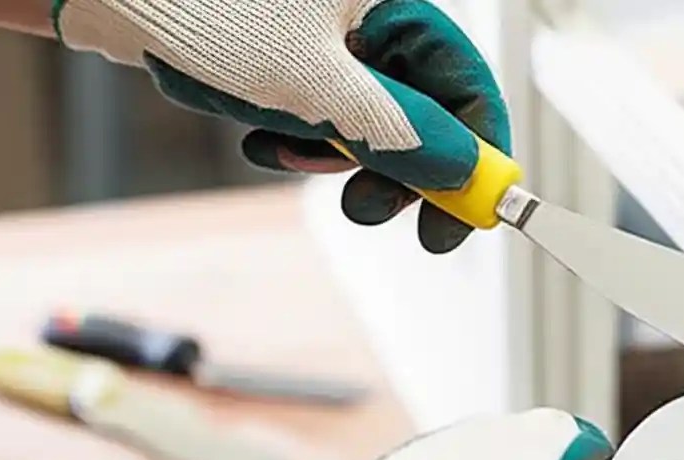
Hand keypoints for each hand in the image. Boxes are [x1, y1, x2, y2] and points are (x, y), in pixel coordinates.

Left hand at [54, 0, 508, 252]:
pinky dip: (303, 141)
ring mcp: (332, 41)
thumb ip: (400, 133)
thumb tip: (465, 169)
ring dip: (340, 161)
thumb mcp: (314, 86)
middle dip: (400, 170)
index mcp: (393, 5)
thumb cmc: (205, 14)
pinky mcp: (295, 62)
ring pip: (373, 123)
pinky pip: (326, 117)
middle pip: (427, 111)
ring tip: (290, 154)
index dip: (478, 155)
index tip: (470, 214)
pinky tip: (264, 138)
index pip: (467, 84)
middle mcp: (371, 19)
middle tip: (372, 210)